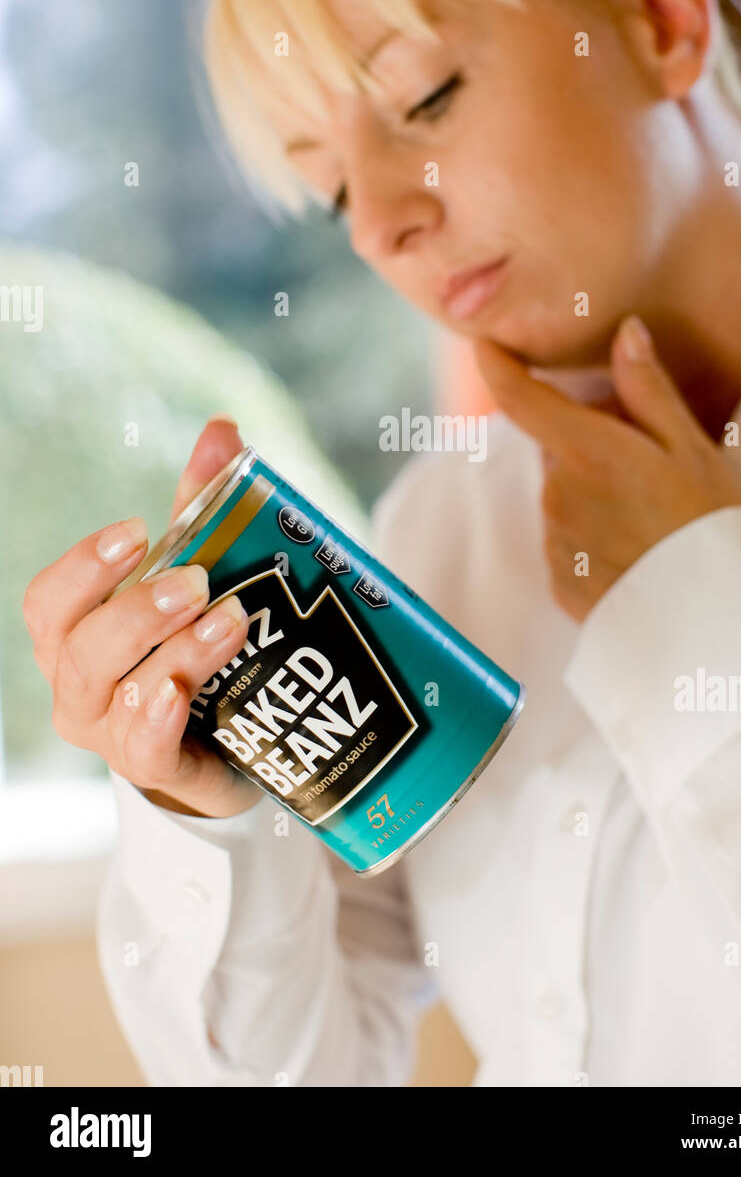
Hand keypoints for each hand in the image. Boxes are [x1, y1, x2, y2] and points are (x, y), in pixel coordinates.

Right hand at [22, 417, 261, 817]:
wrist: (235, 749)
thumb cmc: (199, 651)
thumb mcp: (200, 577)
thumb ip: (202, 510)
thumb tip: (222, 430)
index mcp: (77, 636)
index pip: (48, 602)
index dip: (84, 567)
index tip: (136, 531)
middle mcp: (81, 687)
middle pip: (79, 646)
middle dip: (136, 607)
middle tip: (197, 580)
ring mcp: (113, 735)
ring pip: (117, 691)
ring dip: (173, 649)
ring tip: (230, 618)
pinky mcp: (158, 769)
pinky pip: (142, 748)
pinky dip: (156, 716)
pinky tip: (179, 689)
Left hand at [474, 315, 740, 622]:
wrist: (720, 615)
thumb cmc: (713, 523)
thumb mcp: (690, 446)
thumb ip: (647, 388)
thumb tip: (625, 331)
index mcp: (587, 451)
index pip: (519, 398)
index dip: (497, 365)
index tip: (486, 344)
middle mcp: (558, 495)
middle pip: (556, 452)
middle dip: (589, 449)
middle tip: (646, 470)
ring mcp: (556, 543)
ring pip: (562, 500)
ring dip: (592, 498)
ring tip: (648, 521)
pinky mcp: (561, 585)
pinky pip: (567, 546)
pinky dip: (592, 542)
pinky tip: (635, 554)